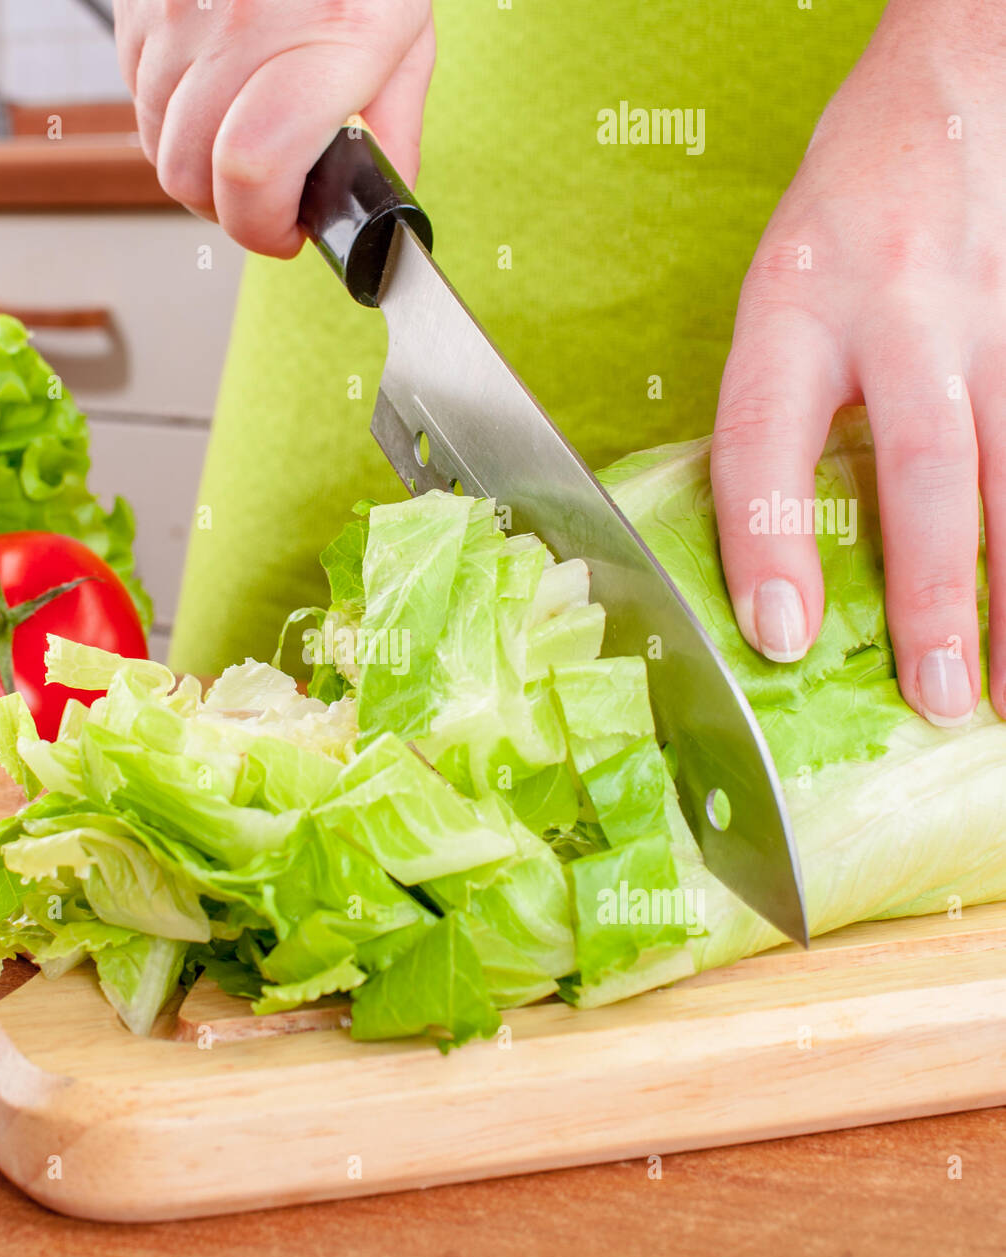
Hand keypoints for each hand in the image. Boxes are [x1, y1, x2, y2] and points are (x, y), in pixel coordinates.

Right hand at [114, 0, 434, 256]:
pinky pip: (138, 98)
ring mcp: (178, 10)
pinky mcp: (139, 4)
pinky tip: (216, 95)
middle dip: (230, 208)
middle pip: (190, 173)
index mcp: (320, 39)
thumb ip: (392, 130)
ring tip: (244, 140)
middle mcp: (238, 23)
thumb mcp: (405, 37)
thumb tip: (379, 205)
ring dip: (199, 165)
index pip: (252, 173)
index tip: (288, 233)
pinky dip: (173, 118)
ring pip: (158, 144)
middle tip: (269, 198)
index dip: (264, 227)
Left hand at [711, 0, 1005, 724]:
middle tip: (936, 696)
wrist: (968, 69)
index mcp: (797, 307)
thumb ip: (783, 403)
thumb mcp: (783, 289)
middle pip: (925, 468)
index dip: (767, 544)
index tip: (782, 637)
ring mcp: (1005, 309)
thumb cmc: (856, 202)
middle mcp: (905, 310)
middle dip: (937, 595)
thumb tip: (775, 548)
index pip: (765, 441)